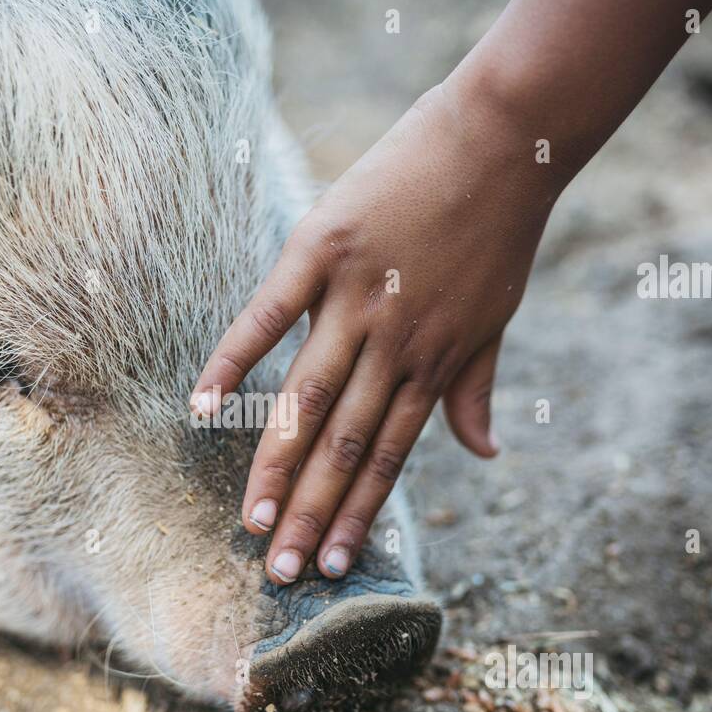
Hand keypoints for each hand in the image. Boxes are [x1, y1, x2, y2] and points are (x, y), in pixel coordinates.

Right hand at [192, 74, 560, 582]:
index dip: (356, 515)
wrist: (507, 138)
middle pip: (343, 445)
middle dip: (309, 513)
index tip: (328, 565)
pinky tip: (203, 406)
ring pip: (309, 399)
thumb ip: (477, 390)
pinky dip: (233, 358)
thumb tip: (486, 454)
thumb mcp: (498, 319)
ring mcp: (356, 299)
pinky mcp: (323, 248)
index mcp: (433, 365)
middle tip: (276, 572)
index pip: (388, 458)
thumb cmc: (500, 230)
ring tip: (251, 520)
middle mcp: (395, 345)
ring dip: (278, 465)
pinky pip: (269, 314)